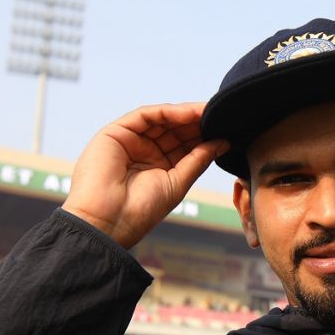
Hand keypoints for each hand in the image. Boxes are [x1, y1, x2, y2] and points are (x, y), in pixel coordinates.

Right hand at [62, 103, 228, 248]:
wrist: (107, 222)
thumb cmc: (140, 211)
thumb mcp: (178, 183)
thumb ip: (198, 159)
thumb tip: (223, 142)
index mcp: (158, 167)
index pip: (185, 145)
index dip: (205, 137)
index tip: (228, 130)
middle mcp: (144, 152)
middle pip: (175, 130)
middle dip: (198, 122)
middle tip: (222, 115)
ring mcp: (129, 141)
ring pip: (162, 120)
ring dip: (186, 114)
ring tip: (208, 111)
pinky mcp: (115, 132)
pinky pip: (145, 116)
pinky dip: (167, 112)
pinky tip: (188, 114)